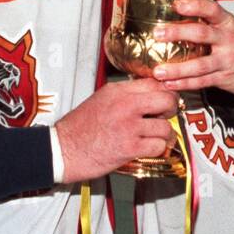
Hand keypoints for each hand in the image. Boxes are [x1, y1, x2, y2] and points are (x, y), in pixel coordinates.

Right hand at [55, 79, 176, 181]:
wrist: (62, 150)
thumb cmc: (78, 129)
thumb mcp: (100, 100)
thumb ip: (123, 96)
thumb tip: (146, 96)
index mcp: (117, 91)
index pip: (154, 83)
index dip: (165, 92)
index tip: (165, 100)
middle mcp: (125, 105)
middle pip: (167, 99)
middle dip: (171, 110)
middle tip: (166, 117)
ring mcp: (129, 126)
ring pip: (166, 127)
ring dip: (165, 135)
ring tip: (159, 138)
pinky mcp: (130, 147)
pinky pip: (158, 146)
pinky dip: (158, 150)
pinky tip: (151, 149)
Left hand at [151, 0, 233, 95]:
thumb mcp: (229, 26)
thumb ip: (207, 21)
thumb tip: (175, 12)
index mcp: (228, 23)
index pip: (212, 10)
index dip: (195, 6)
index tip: (177, 5)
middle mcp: (228, 40)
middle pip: (202, 34)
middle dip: (178, 33)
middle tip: (158, 33)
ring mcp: (227, 60)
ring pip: (200, 65)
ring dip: (177, 68)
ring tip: (158, 71)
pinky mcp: (224, 78)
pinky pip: (202, 82)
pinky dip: (184, 84)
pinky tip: (169, 84)